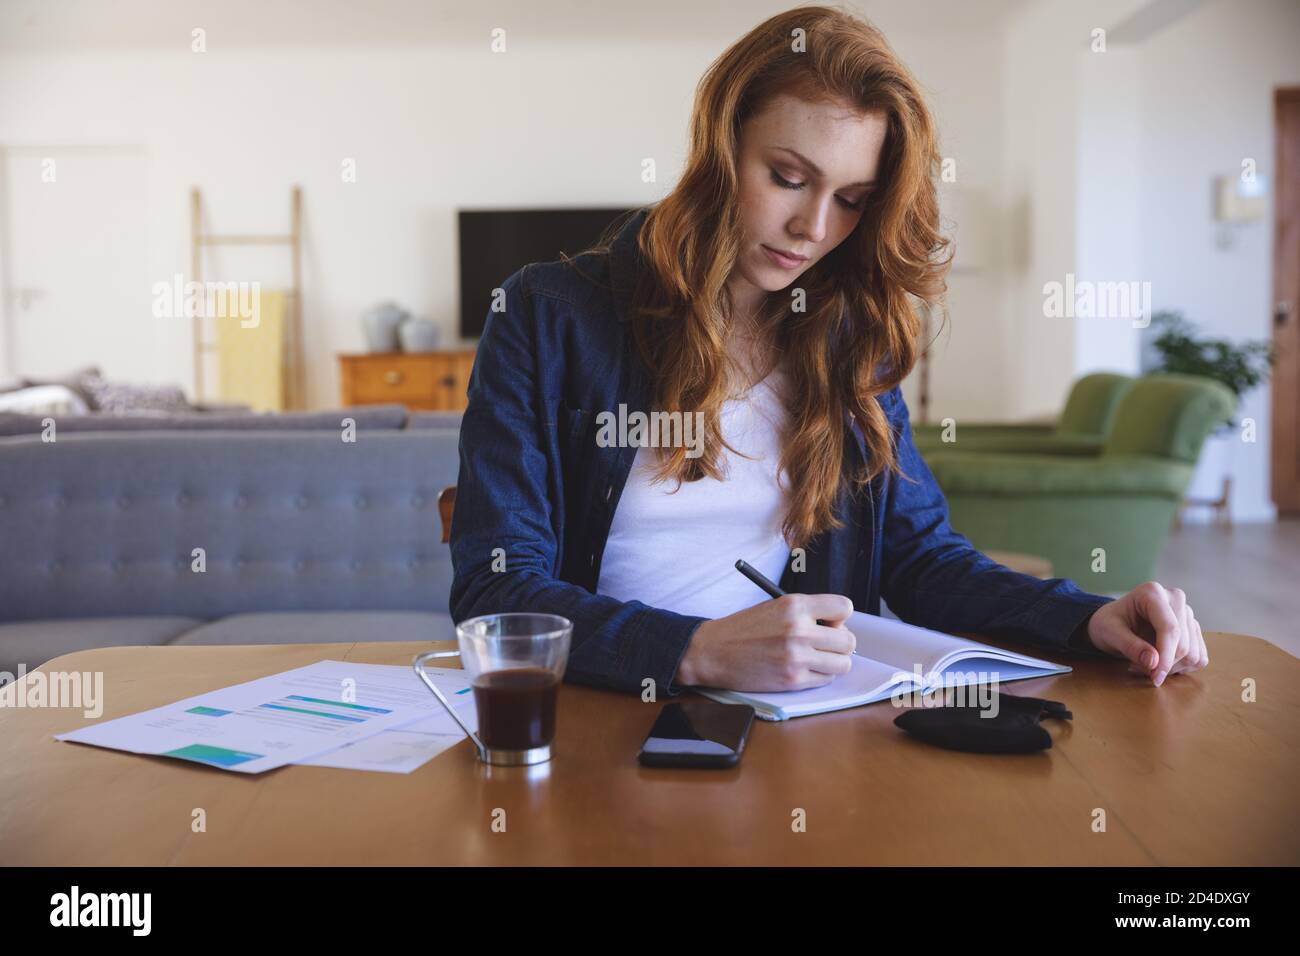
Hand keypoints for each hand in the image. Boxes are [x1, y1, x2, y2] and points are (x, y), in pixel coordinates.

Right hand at [676, 593, 855, 691]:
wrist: (714, 651)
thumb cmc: (744, 628)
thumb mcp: (776, 606)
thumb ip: (807, 612)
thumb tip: (838, 627)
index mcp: (795, 605)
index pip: (844, 608)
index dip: (840, 618)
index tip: (829, 623)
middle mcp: (799, 630)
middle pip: (849, 641)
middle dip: (840, 644)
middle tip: (823, 644)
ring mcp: (797, 657)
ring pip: (843, 664)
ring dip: (833, 662)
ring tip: (814, 658)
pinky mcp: (792, 680)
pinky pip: (826, 680)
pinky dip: (819, 676)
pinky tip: (801, 668)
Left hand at [1081, 582, 1208, 685]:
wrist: (1113, 622)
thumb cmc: (1108, 623)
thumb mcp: (1109, 633)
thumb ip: (1130, 646)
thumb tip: (1154, 663)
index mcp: (1153, 593)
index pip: (1170, 628)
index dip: (1165, 656)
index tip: (1156, 677)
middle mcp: (1176, 599)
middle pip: (1183, 644)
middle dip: (1162, 664)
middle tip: (1136, 667)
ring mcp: (1188, 614)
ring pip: (1193, 654)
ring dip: (1170, 668)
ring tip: (1144, 663)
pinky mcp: (1193, 629)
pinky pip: (1198, 658)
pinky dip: (1180, 667)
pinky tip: (1160, 663)